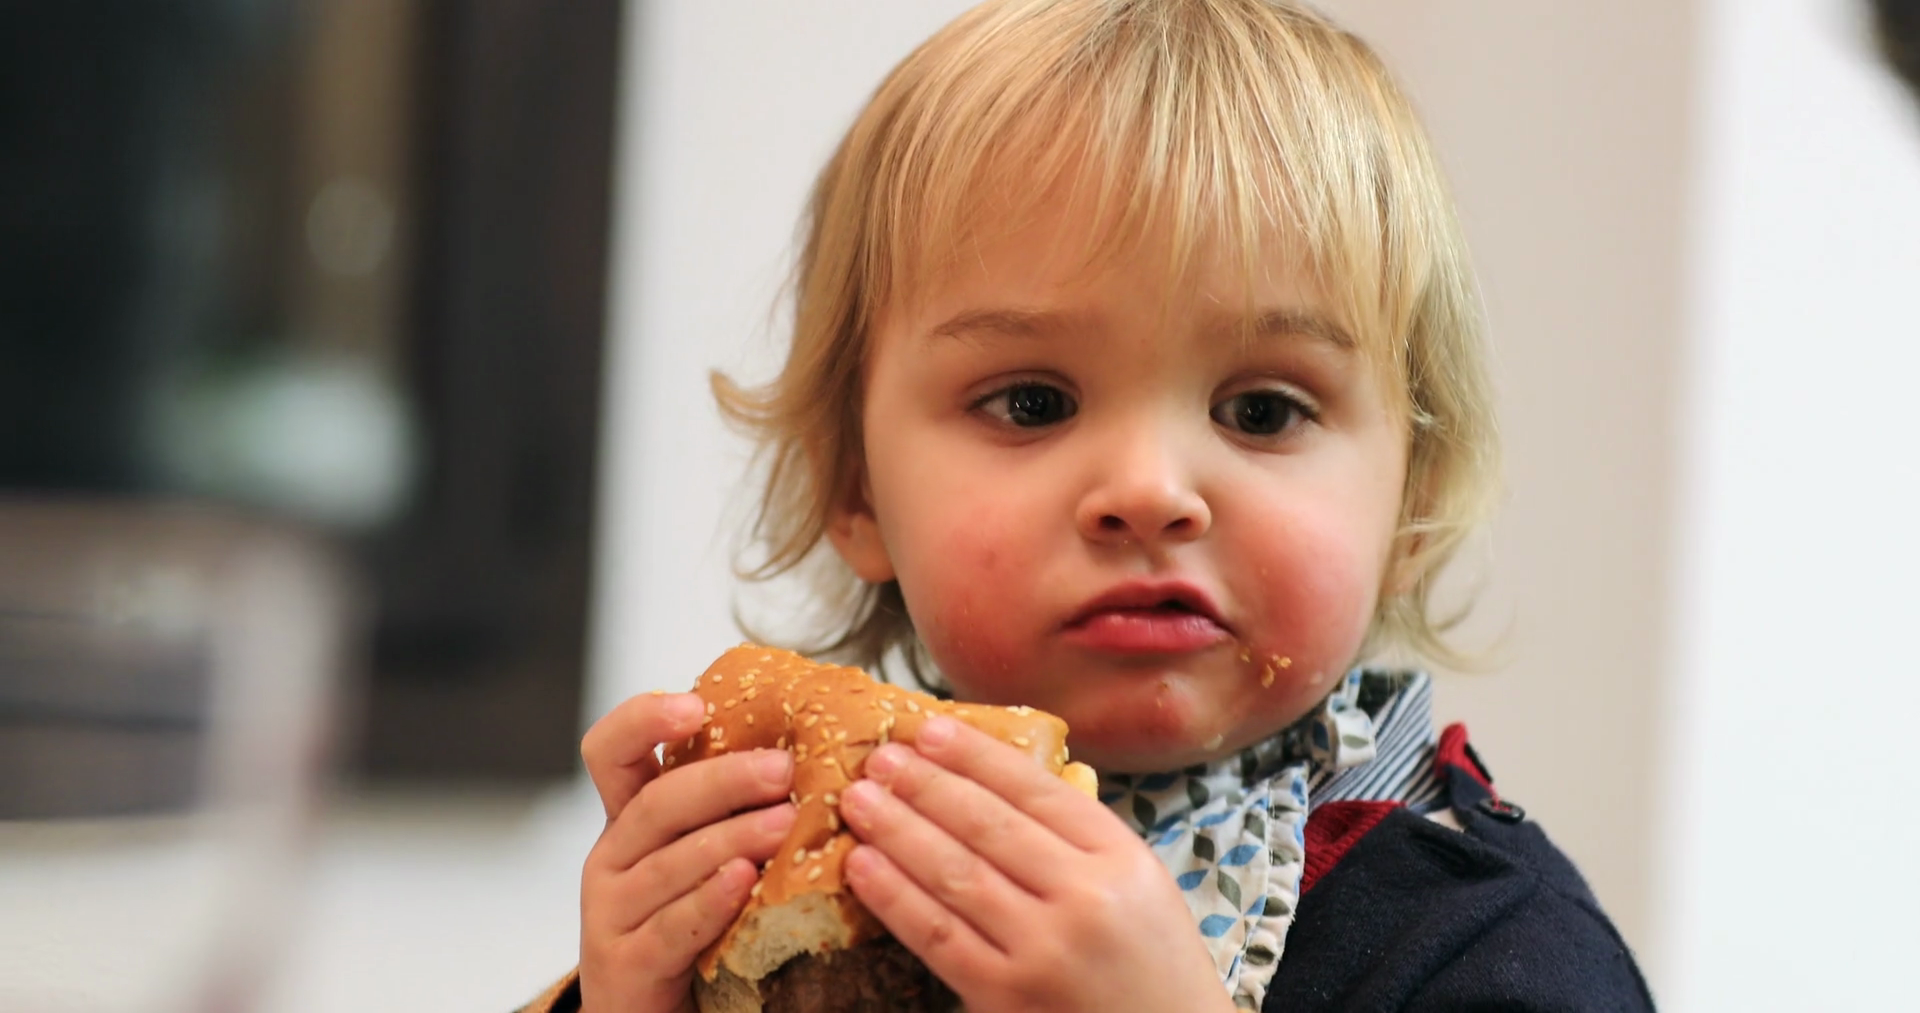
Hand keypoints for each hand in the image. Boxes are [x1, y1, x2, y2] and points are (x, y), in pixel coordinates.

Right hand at [578, 692, 796, 1012]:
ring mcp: (611, 913)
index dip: (643, 719)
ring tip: (783, 825)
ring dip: (730, 838)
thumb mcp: (707, 854)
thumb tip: (815, 750)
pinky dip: (709, 901)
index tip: (693, 704)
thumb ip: (736, 808)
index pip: (612, 751)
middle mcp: (612, 857)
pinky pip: (671, 927)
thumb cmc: (695, 923)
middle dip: (722, 780)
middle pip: (656, 803)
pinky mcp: (625, 966)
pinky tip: (743, 882)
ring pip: (669, 863)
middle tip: (782, 770)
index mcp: (631, 819)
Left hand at [837, 717, 1234, 1012]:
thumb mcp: (1139, 882)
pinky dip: (895, 897)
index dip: (975, 757)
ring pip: (955, 874)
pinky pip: (938, 936)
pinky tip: (864, 867)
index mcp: (1121, 858)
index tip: (929, 730)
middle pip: (987, 825)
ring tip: (859, 801)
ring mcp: (1042, 950)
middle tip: (879, 757)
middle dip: (924, 785)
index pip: (1036, 790)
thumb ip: (1079, 835)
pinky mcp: (1005, 997)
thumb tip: (993, 776)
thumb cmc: (1149, 963)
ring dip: (898, 831)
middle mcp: (1084, 899)